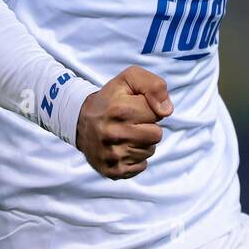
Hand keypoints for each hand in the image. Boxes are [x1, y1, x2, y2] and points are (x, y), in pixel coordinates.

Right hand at [75, 65, 172, 179]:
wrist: (81, 121)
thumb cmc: (111, 99)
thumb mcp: (130, 78)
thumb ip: (154, 86)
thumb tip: (167, 110)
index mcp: (120, 109)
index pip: (158, 114)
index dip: (150, 109)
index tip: (137, 107)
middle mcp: (114, 134)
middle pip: (156, 135)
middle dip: (149, 127)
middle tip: (133, 122)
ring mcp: (112, 155)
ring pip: (149, 151)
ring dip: (142, 142)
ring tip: (126, 133)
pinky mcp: (113, 170)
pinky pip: (141, 166)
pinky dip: (135, 158)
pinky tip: (122, 147)